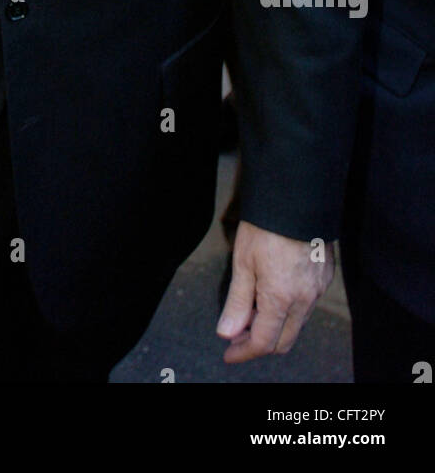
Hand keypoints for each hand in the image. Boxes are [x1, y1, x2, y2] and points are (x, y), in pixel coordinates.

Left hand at [216, 220, 332, 362]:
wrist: (297, 198)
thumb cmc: (266, 226)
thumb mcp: (243, 262)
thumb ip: (237, 301)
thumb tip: (227, 332)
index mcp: (281, 298)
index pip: (264, 342)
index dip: (244, 352)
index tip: (229, 353)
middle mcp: (305, 299)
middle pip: (283, 340)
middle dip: (259, 343)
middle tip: (237, 336)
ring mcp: (318, 289)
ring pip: (297, 323)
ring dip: (275, 326)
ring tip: (251, 312)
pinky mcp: (325, 276)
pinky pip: (307, 305)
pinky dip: (289, 309)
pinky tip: (272, 295)